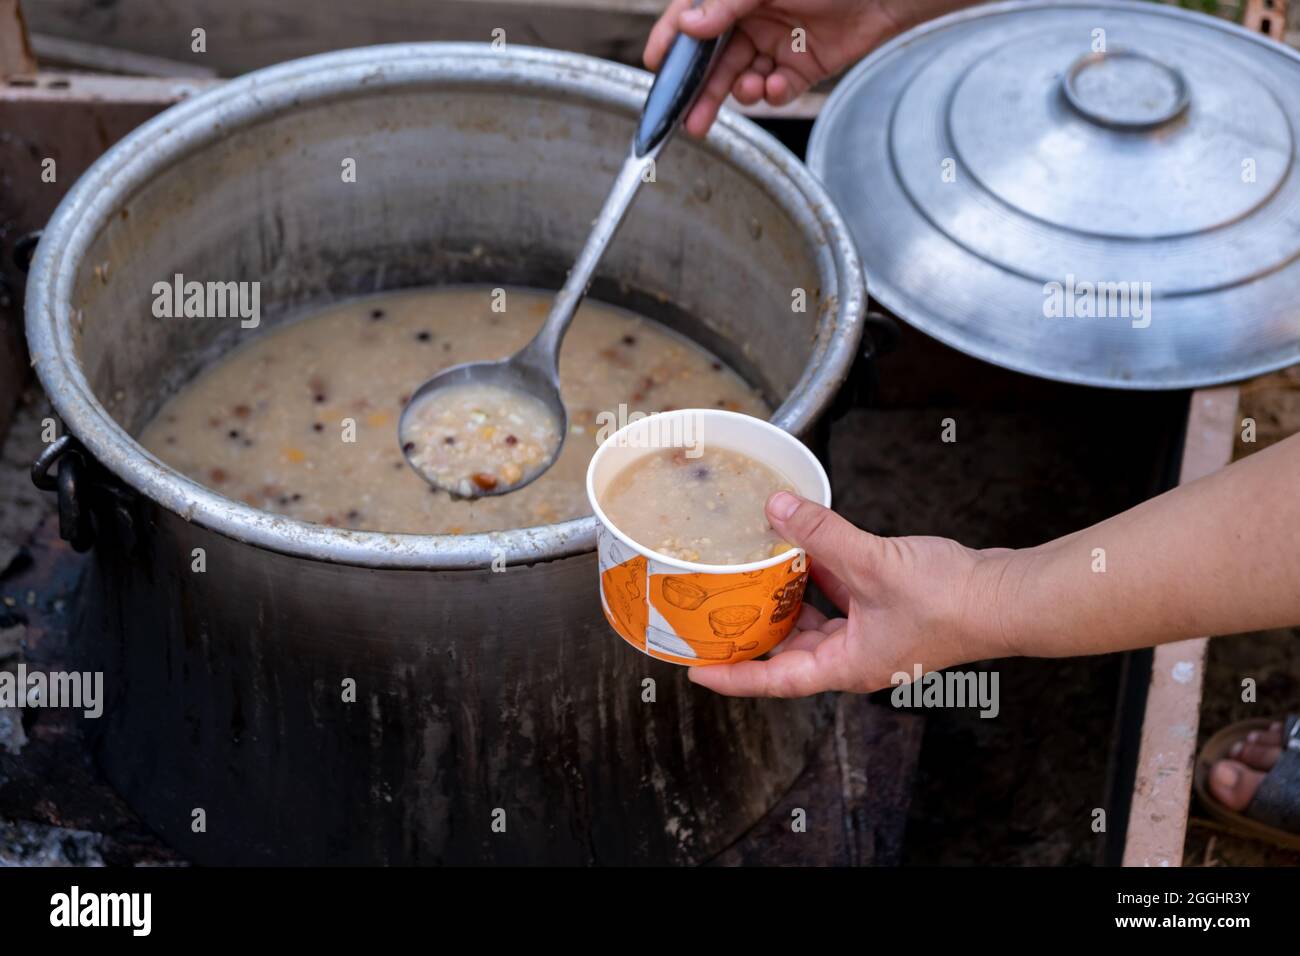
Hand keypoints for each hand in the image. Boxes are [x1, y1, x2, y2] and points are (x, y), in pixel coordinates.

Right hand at [643, 0, 917, 135]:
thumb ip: (725, 5)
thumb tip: (689, 26)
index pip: (693, 20)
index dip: (671, 43)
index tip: (655, 66)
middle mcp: (751, 20)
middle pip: (713, 61)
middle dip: (701, 92)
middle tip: (688, 121)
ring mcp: (774, 45)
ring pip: (740, 80)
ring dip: (738, 91)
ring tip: (747, 89)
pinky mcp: (799, 68)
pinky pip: (774, 89)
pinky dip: (771, 92)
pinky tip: (776, 84)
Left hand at [690, 491, 1024, 696]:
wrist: (1005, 596)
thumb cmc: (951, 601)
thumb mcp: (871, 562)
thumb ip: (821, 534)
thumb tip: (778, 509)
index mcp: (845, 665)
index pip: (773, 681)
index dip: (732, 676)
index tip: (696, 669)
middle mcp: (855, 657)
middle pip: (789, 651)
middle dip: (754, 631)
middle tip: (716, 612)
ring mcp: (873, 636)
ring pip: (815, 622)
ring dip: (786, 599)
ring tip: (751, 574)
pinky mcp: (888, 613)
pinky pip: (840, 600)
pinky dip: (819, 579)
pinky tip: (803, 551)